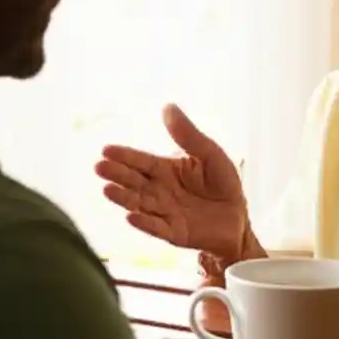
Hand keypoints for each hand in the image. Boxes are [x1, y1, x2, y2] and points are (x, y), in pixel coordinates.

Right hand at [95, 104, 249, 260]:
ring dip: (124, 198)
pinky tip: (132, 216)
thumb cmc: (222, 183)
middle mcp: (159, 190)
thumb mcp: (210, 154)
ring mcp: (165, 212)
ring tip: (108, 190)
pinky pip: (157, 227)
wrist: (238, 217)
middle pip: (135, 181)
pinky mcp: (175, 232)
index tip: (106, 150)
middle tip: (100, 167)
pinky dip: (145, 223)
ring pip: (140, 204)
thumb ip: (188, 134)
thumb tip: (168, 106)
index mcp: (165, 169)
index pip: (141, 161)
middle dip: (117, 174)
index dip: (124, 156)